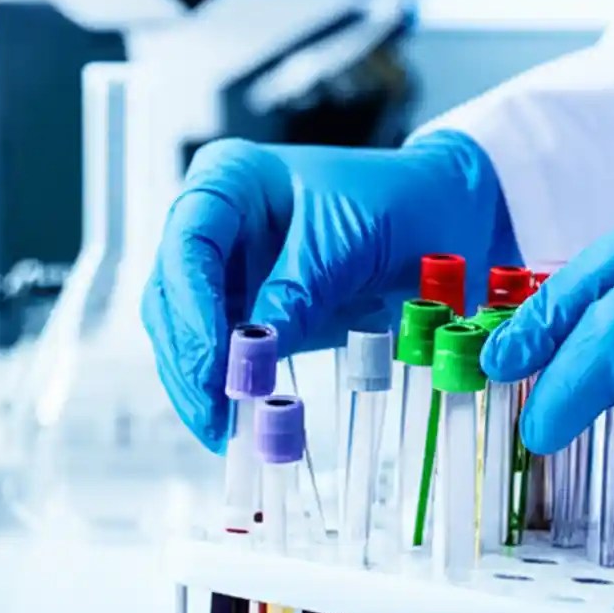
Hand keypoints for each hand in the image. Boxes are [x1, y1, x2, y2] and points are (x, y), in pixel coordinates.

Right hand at [143, 132, 507, 451]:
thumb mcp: (352, 242)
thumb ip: (299, 292)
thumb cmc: (399, 203)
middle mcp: (214, 222)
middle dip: (189, 359)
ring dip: (198, 385)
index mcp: (230, 179)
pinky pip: (218, 355)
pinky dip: (224, 391)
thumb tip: (252, 357)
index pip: (188, 242)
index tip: (214, 361)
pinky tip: (236, 425)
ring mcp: (223, 269)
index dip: (192, 306)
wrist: (442, 216)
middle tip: (214, 414)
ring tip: (225, 433)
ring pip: (182, 332)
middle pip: (171, 293)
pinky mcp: (242, 311)